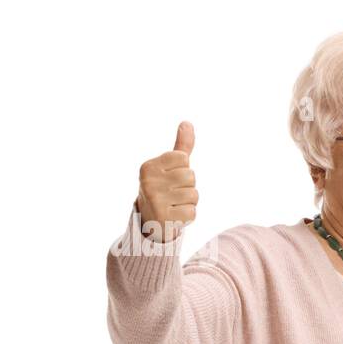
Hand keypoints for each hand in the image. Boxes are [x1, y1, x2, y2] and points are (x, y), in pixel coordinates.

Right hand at [135, 121, 197, 241]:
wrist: (150, 221)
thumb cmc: (164, 188)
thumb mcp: (169, 166)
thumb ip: (181, 147)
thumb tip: (187, 123)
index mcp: (148, 166)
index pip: (183, 158)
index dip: (183, 169)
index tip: (170, 177)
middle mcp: (148, 181)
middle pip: (190, 176)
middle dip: (187, 186)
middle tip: (173, 193)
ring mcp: (155, 200)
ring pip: (194, 195)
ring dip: (189, 202)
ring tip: (174, 204)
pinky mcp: (164, 218)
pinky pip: (192, 212)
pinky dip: (188, 216)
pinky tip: (174, 216)